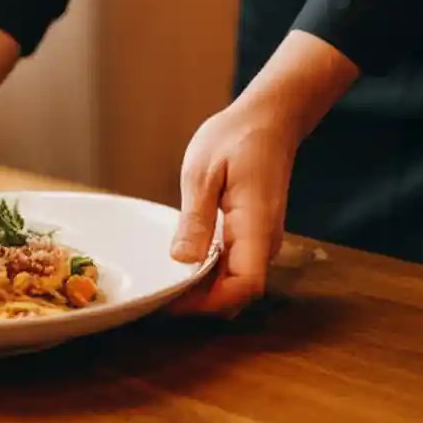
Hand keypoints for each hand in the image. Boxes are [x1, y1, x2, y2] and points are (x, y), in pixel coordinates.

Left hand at [168, 30, 359, 315]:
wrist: (268, 119)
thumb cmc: (236, 138)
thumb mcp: (203, 172)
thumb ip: (196, 219)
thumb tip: (184, 261)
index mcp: (255, 226)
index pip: (244, 286)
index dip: (208, 303)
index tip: (170, 301)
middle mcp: (264, 241)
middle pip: (238, 292)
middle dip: (199, 303)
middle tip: (154, 297)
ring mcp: (260, 240)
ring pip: (234, 282)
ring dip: (202, 291)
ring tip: (161, 285)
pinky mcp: (252, 235)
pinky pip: (232, 266)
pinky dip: (207, 274)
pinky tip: (179, 267)